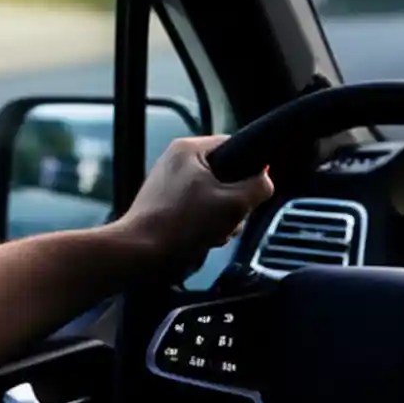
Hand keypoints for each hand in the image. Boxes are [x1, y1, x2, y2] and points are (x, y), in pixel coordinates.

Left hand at [116, 136, 273, 272]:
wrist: (140, 256)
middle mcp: (175, 162)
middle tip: (227, 218)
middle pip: (225, 175)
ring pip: (213, 196)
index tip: (250, 193)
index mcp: (189, 149)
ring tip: (212, 232)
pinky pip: (197, 210)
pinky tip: (200, 238)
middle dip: (233, 202)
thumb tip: (264, 182)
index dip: (250, 171)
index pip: (235, 146)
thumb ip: (259, 187)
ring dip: (221, 217)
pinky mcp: (163, 206)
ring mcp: (167, 185)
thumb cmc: (181, 225)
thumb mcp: (234, 203)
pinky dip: (204, 225)